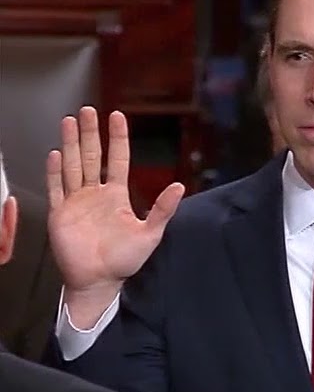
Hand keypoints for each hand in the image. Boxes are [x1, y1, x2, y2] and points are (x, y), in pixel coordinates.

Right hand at [47, 108, 183, 326]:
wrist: (99, 281)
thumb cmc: (125, 260)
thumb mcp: (150, 233)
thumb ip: (163, 209)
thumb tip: (180, 186)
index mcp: (116, 196)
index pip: (118, 159)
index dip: (117, 138)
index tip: (117, 116)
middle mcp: (95, 194)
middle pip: (91, 156)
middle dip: (89, 134)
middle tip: (87, 110)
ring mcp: (76, 202)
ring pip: (72, 166)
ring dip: (71, 144)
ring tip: (69, 121)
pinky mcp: (60, 214)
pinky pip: (56, 188)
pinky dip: (55, 172)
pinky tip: (56, 153)